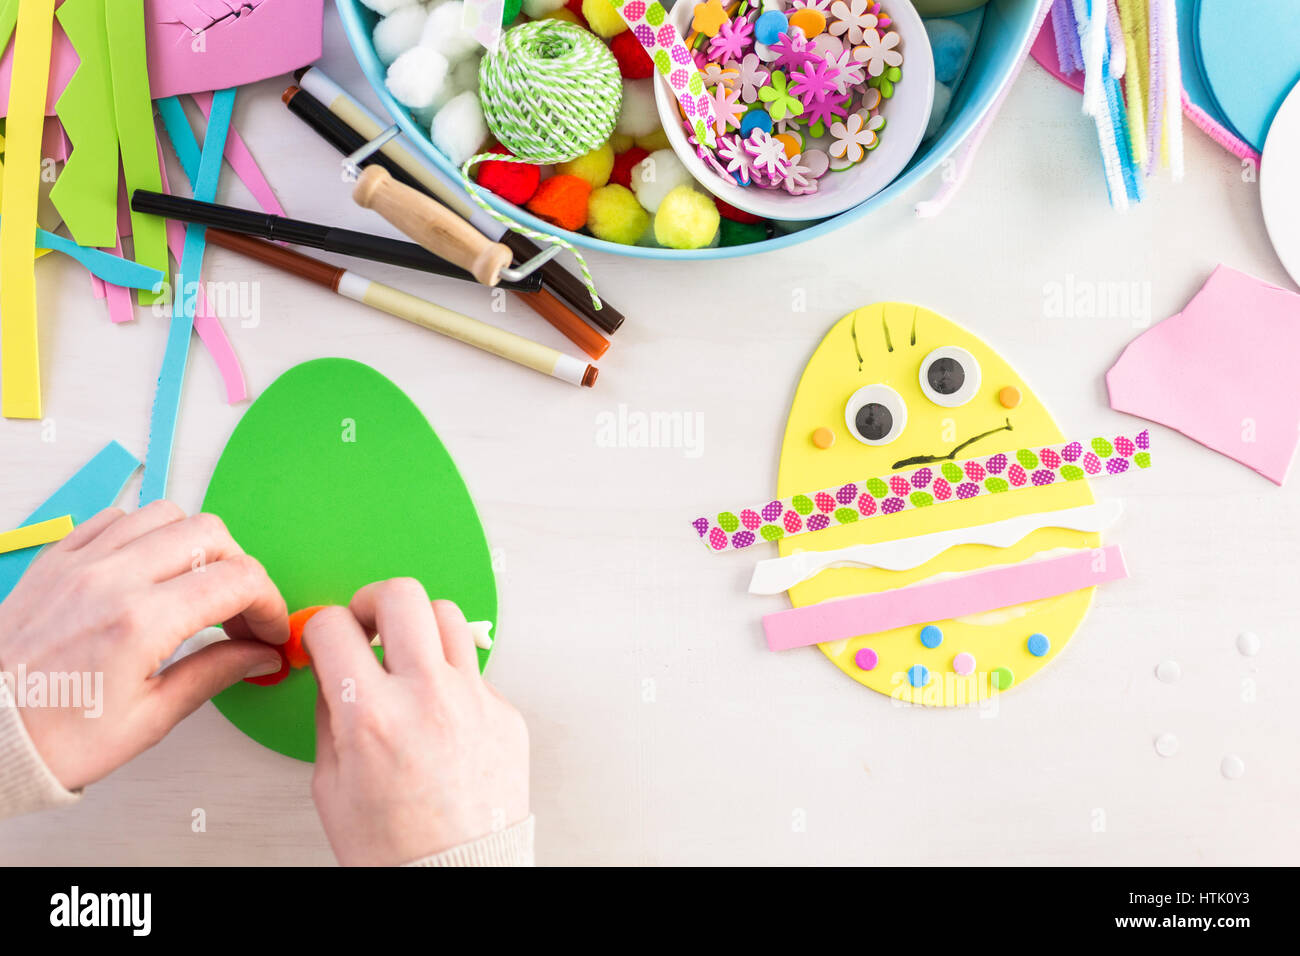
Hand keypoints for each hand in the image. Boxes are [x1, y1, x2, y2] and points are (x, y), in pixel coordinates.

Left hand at [0, 501, 287, 789]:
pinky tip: (149, 572)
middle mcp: (112, 579)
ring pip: (166, 514)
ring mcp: (81, 562)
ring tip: (195, 586)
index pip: (238, 581)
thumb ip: (213, 674)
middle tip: (238, 611)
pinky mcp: (56, 558)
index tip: (269, 630)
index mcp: (141, 622)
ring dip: (195, 545)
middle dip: (240, 568)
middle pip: (209, 534)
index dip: (269, 604)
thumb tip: (258, 655)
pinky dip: (146, 535)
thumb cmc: (54, 738)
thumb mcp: (148, 720)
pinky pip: (117, 518)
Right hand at [306, 579, 528, 865]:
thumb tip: (331, 668)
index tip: (323, 639)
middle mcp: (428, 696)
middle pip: (401, 594)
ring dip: (417, 626)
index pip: (334, 625)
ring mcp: (474, 700)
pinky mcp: (506, 713)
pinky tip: (438, 706)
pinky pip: (474, 668)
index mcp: (372, 715)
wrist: (457, 880)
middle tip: (365, 623)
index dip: (318, 626)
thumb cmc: (393, 848)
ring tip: (405, 654)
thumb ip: (330, 714)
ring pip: (447, 614)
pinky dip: (450, 675)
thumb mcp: (330, 784)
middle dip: (371, 600)